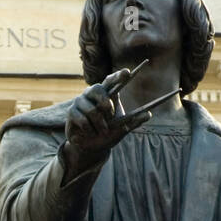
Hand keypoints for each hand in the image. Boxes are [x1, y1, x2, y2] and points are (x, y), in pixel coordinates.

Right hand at [61, 67, 151, 181]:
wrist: (90, 147)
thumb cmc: (107, 134)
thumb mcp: (122, 129)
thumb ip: (134, 121)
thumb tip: (149, 114)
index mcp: (106, 94)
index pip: (111, 80)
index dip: (118, 76)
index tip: (128, 73)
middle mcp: (92, 94)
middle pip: (98, 89)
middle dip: (106, 103)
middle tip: (110, 114)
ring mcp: (80, 101)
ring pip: (93, 110)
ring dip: (100, 125)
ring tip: (102, 131)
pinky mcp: (72, 112)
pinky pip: (82, 120)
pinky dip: (89, 129)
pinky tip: (89, 133)